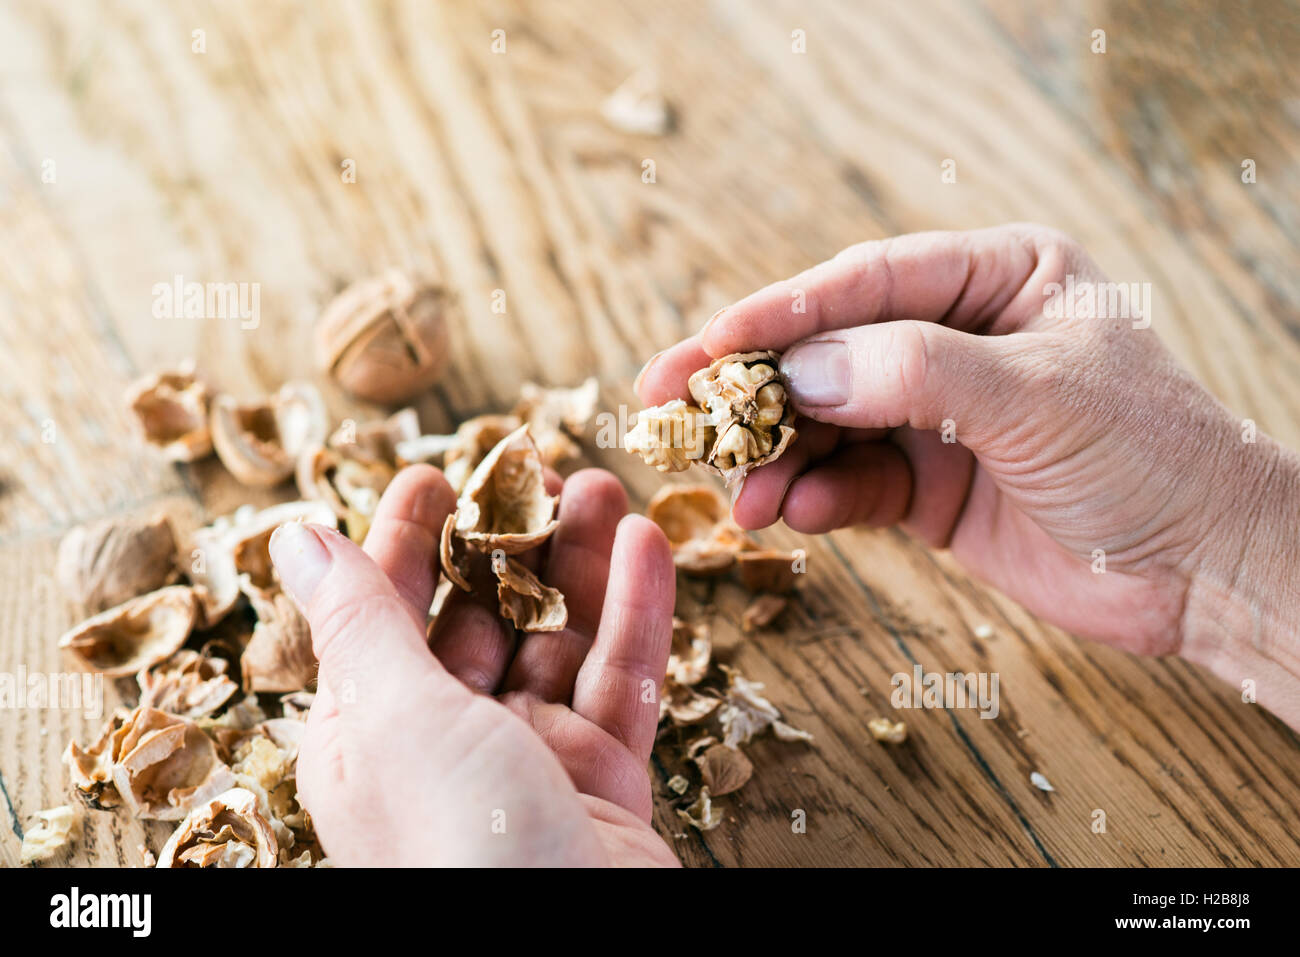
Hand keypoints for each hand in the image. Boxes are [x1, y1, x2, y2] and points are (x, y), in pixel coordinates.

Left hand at [268, 465, 679, 865]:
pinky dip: (635, 617)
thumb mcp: (397, 717)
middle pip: (480, 622)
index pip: (383, 617)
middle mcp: (446, 749)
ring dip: (582, 565)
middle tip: (544, 468)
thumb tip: (295, 537)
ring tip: (607, 490)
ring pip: (559, 643)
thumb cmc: (464, 848)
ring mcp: (531, 768)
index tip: (436, 474)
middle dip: (511, 543)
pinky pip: (620, 686)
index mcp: (371, 737)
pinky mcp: (603, 785)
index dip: (406, 540)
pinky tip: (646, 550)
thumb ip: (361, 619)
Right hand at [638, 224, 1299, 725]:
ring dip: (776, 456)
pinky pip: (850, 483)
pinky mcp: (928, 485)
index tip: (710, 342)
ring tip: (738, 493)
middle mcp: (957, 337)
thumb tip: (799, 374)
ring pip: (827, 423)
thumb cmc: (1149, 455)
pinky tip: (793, 515)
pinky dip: (817, 498)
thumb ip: (914, 372)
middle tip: (669, 404)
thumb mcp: (1036, 394)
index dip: (783, 310)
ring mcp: (937, 414)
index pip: (868, 281)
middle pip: (829, 350)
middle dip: (753, 386)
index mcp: (997, 277)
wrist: (1203, 572)